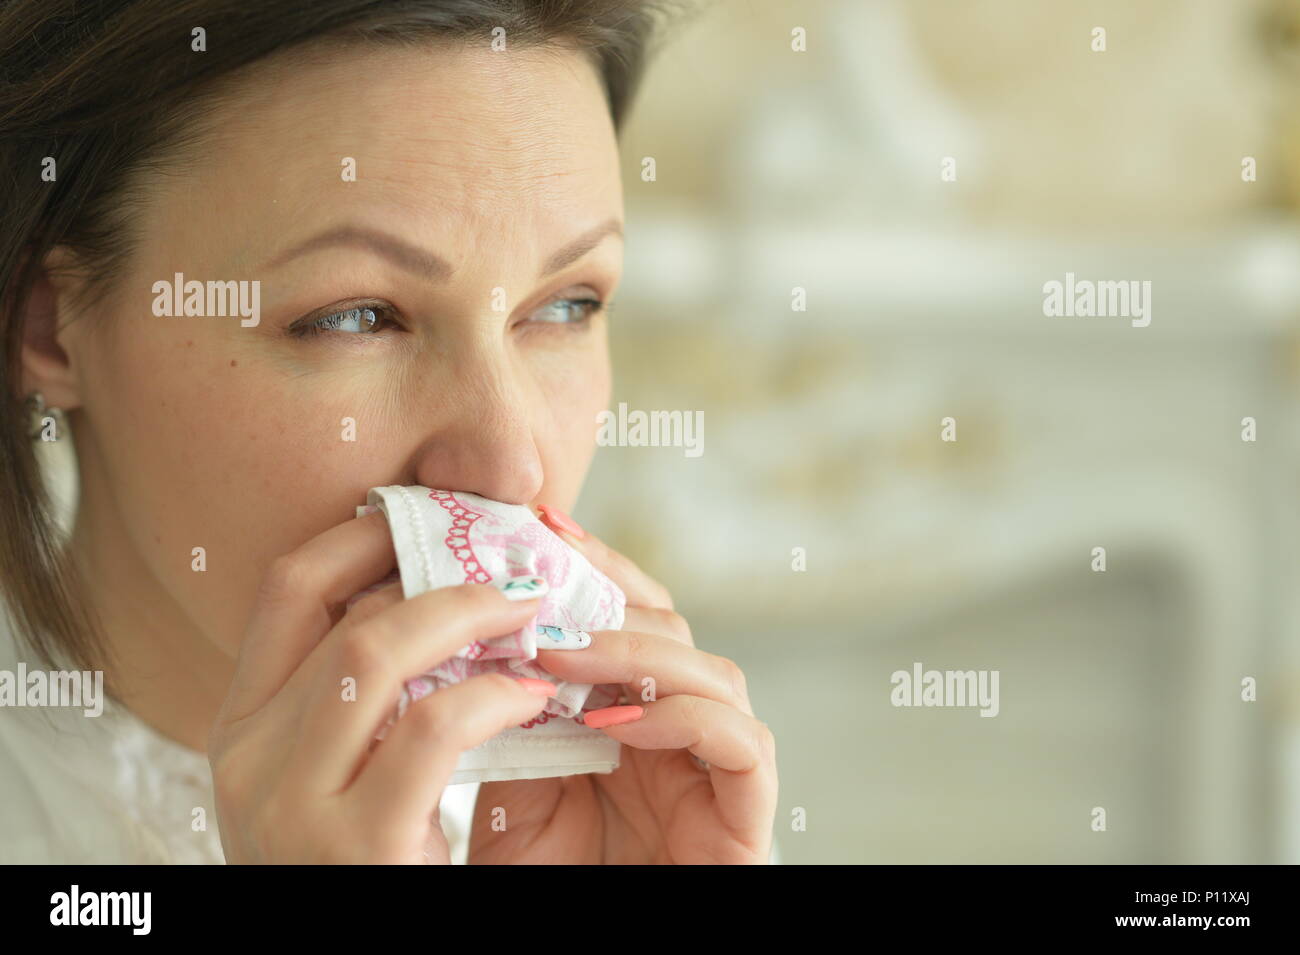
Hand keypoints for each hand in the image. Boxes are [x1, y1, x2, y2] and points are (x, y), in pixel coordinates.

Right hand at [209, 511, 555, 863]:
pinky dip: (493, 692)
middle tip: (511, 561)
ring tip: (533, 609)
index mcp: (239, 729)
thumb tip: (433, 595)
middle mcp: (245, 759)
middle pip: (341, 610)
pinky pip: (432, 727)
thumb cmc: (366, 869)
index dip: (363, 534)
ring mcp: (291, 805)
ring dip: (472, 613)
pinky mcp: (357, 846)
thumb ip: (359, 698)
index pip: (287, 588)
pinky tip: (532, 691)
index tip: (435, 514)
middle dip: (439, 568)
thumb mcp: (334, 776)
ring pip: (378, 649)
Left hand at [467, 507, 777, 863]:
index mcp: (630, 716)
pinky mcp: (745, 823)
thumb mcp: (512, 782)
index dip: (595, 567)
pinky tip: (613, 720)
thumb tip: (483, 623)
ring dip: (636, 652)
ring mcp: (717, 777)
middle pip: (675, 631)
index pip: (629, 616)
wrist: (561, 953)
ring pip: (714, 674)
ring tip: (556, 650)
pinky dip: (682, 717)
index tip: (542, 525)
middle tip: (541, 582)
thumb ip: (517, 709)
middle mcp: (682, 735)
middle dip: (609, 598)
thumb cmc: (537, 883)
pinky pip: (741, 745)